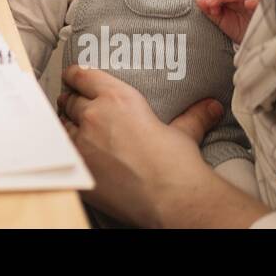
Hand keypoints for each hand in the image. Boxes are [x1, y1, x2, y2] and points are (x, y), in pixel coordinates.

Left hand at [58, 64, 268, 226]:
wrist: (171, 198)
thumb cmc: (177, 165)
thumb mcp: (184, 134)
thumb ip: (193, 116)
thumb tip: (212, 106)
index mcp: (118, 98)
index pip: (83, 76)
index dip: (75, 76)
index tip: (72, 77)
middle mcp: (95, 114)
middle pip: (70, 101)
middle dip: (71, 102)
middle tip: (74, 106)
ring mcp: (83, 141)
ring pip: (63, 126)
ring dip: (67, 125)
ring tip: (73, 130)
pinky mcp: (79, 167)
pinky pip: (64, 152)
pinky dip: (67, 150)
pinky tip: (75, 154)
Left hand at [196, 0, 259, 43]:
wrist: (254, 43)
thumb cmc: (239, 29)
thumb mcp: (222, 21)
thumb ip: (210, 11)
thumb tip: (199, 0)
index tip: (210, 8)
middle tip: (213, 5)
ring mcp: (254, 4)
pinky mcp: (264, 11)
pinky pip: (261, 4)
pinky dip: (254, 2)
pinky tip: (248, 4)